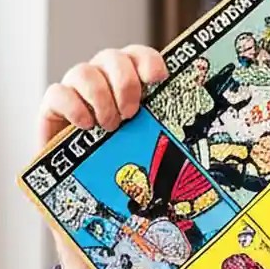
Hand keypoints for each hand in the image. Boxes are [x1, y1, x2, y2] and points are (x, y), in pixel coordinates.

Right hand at [37, 46, 168, 268]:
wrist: (92, 212)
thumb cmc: (129, 182)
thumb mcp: (154, 159)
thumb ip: (172, 148)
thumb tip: (218, 152)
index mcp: (132, 89)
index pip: (137, 56)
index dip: (146, 59)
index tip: (159, 79)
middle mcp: (103, 87)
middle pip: (110, 57)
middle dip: (123, 80)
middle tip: (131, 114)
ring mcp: (76, 98)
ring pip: (81, 70)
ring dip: (98, 94)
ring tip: (109, 126)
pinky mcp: (52, 115)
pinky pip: (55, 93)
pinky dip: (71, 104)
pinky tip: (85, 126)